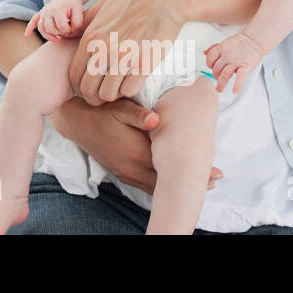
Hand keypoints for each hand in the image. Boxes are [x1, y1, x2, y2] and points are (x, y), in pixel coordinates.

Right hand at [25, 0, 85, 42]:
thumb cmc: (74, 4)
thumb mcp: (79, 12)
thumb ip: (77, 23)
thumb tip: (68, 32)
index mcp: (58, 10)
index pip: (62, 27)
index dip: (69, 30)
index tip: (73, 27)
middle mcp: (48, 11)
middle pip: (51, 29)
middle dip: (60, 33)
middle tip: (67, 31)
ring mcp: (43, 12)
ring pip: (42, 28)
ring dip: (49, 35)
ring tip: (58, 38)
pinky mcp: (41, 13)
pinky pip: (33, 21)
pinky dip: (29, 28)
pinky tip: (26, 35)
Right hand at [53, 98, 222, 194]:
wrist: (76, 122)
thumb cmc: (101, 110)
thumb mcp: (118, 107)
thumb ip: (137, 114)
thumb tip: (156, 119)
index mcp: (134, 151)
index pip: (170, 166)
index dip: (192, 169)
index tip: (214, 169)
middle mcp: (131, 167)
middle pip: (167, 181)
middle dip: (191, 181)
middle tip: (216, 178)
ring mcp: (126, 173)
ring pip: (158, 186)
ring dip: (178, 185)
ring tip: (203, 182)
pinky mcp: (122, 173)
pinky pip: (147, 184)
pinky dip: (164, 184)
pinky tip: (175, 180)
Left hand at [68, 0, 190, 105]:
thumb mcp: (101, 6)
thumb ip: (84, 24)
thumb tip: (67, 35)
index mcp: (91, 37)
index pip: (74, 76)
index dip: (79, 87)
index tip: (88, 88)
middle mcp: (104, 49)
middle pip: (88, 90)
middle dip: (94, 97)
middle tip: (102, 95)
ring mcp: (124, 57)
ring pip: (108, 94)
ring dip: (113, 95)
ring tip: (118, 88)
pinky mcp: (145, 63)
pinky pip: (130, 90)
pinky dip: (130, 90)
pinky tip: (134, 80)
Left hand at [204, 31, 263, 94]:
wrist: (253, 40)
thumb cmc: (239, 43)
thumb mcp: (224, 43)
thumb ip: (214, 48)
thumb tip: (205, 52)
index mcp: (220, 49)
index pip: (209, 59)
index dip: (209, 65)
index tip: (211, 68)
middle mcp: (227, 55)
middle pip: (216, 69)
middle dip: (215, 75)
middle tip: (216, 79)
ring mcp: (236, 61)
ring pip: (225, 74)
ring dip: (221, 84)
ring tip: (219, 89)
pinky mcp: (245, 66)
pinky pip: (240, 77)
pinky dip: (237, 85)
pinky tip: (234, 91)